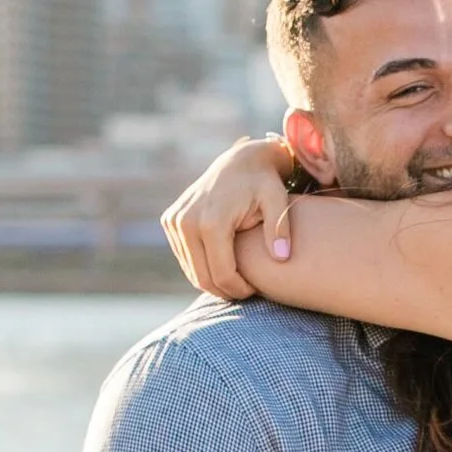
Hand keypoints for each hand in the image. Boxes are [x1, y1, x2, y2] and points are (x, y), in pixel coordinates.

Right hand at [162, 139, 297, 299]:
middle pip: (203, 277)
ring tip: (237, 278)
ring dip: (213, 281)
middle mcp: (186, 222)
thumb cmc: (263, 182)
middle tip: (246, 291)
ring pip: (191, 271)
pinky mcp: (170, 221)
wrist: (239, 160)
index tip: (255, 290)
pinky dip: (202, 267)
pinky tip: (223, 264)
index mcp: (210, 222)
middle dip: (226, 290)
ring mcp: (174, 221)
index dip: (239, 290)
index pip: (221, 275)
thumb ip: (280, 228)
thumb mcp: (278, 201)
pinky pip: (185, 257)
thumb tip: (282, 258)